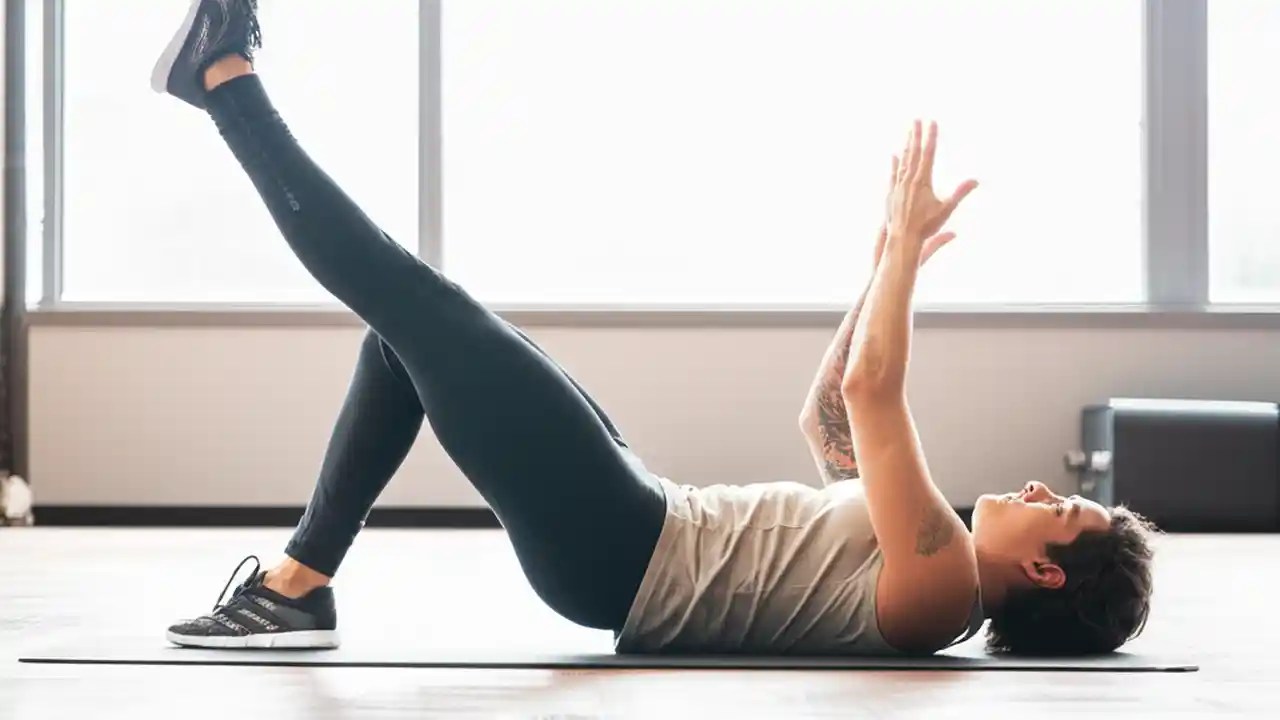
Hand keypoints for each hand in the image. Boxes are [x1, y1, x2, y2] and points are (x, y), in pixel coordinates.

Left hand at [882, 120, 977, 261]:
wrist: (902, 238)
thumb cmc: (926, 226)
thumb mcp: (946, 209)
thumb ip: (960, 193)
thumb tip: (976, 180)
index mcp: (922, 180)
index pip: (928, 153)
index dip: (931, 137)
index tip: (932, 122)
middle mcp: (908, 180)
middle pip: (913, 152)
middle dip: (916, 135)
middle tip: (917, 119)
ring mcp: (898, 185)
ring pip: (903, 161)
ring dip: (906, 146)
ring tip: (908, 133)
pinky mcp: (891, 193)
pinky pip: (893, 174)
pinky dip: (895, 163)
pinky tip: (894, 155)